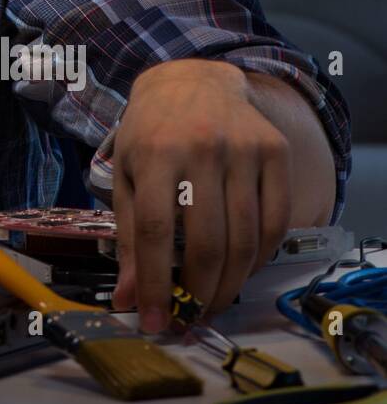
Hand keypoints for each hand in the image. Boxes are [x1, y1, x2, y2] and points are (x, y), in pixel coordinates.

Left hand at [110, 60, 290, 331]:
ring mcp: (242, 149)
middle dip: (198, 293)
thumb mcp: (126, 174)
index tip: (153, 322)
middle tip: (190, 318)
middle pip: (206, 242)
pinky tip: (242, 270)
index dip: (154, 284)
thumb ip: (127, 235)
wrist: (193, 81)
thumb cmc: (151, 133)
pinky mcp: (275, 151)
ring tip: (213, 303)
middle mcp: (200, 148)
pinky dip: (261, 257)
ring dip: (231, 284)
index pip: (153, 230)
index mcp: (153, 153)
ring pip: (246, 239)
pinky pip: (277, 221)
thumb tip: (128, 298)